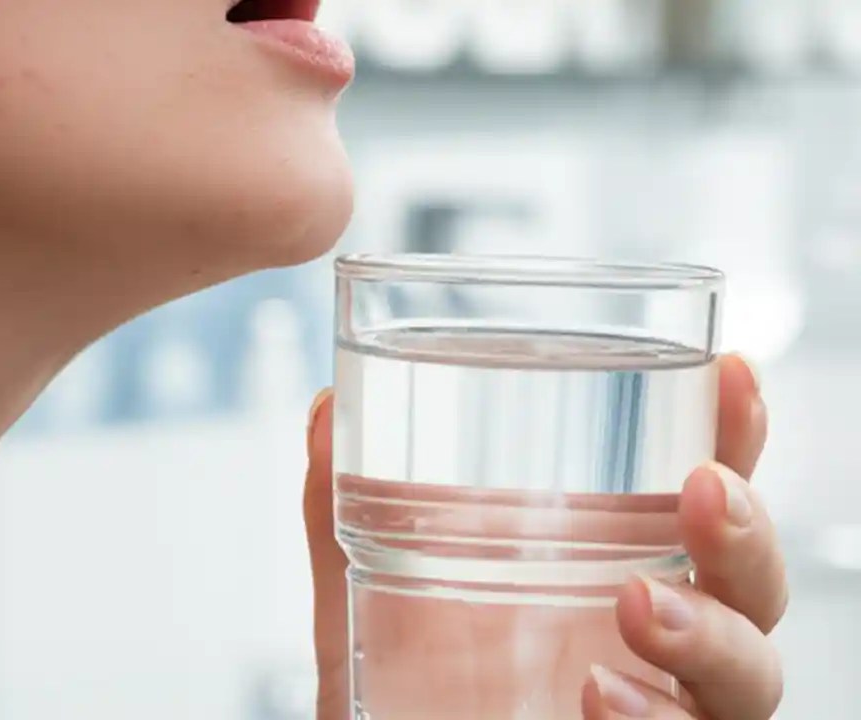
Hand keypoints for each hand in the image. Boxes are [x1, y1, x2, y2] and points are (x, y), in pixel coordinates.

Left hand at [303, 354, 784, 719]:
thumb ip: (347, 505)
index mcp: (613, 565)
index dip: (734, 435)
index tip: (732, 373)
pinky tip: (601, 693)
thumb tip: (326, 408)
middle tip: (706, 490)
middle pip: (750, 583)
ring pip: (749, 675)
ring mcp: (659, 708)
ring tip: (639, 603)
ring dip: (709, 632)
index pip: (699, 495)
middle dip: (746, 531)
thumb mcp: (373, 591)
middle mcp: (655, 637)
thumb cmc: (406, 684)